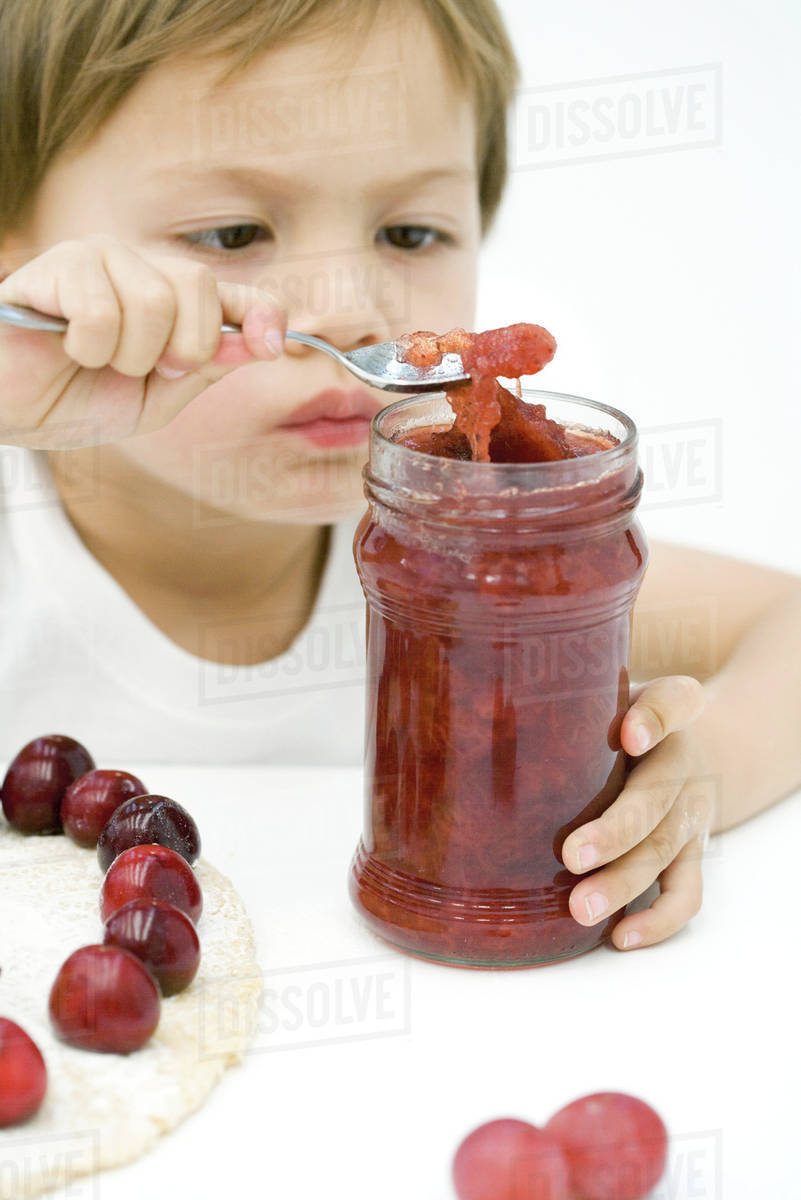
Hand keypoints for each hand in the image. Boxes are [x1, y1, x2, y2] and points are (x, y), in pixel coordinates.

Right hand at [0, 233, 285, 448]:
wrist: (14, 410)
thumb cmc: (81, 399)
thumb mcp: (159, 398)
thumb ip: (207, 368)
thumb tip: (258, 341)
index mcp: (176, 301)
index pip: (237, 292)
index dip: (263, 313)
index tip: (273, 345)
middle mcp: (144, 268)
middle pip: (199, 285)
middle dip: (183, 347)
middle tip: (144, 370)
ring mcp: (102, 258)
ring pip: (154, 301)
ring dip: (127, 355)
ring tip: (96, 360)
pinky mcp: (60, 264)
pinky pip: (102, 312)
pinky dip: (88, 348)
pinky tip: (66, 347)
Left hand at [561, 675, 712, 949]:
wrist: (689, 748)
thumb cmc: (616, 722)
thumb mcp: (601, 696)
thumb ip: (558, 699)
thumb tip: (457, 718)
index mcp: (667, 711)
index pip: (675, 702)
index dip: (656, 718)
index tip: (628, 734)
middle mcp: (684, 760)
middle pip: (658, 796)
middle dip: (616, 831)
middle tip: (571, 856)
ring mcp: (691, 810)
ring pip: (664, 850)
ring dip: (624, 882)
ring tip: (580, 908)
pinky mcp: (692, 852)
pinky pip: (686, 892)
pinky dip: (658, 920)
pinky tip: (620, 935)